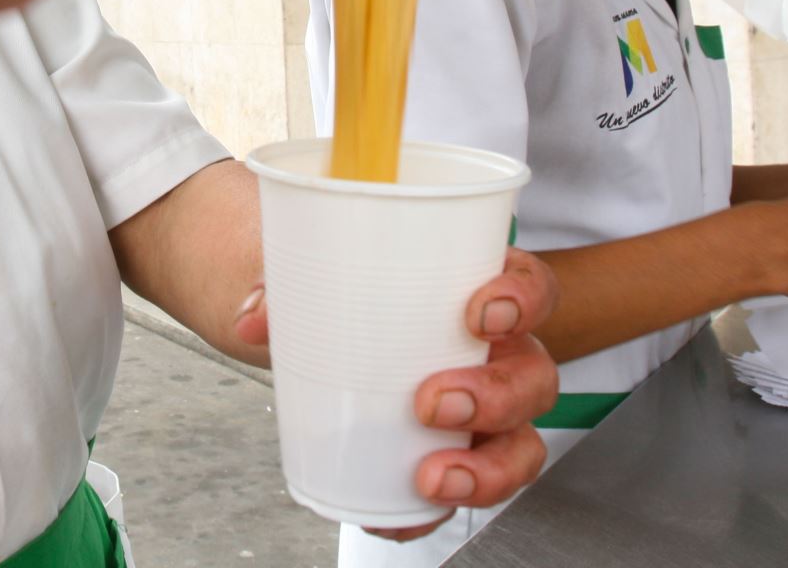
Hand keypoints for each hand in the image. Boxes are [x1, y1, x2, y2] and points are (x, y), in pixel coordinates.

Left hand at [232, 250, 561, 542]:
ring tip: (432, 477)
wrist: (326, 327)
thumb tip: (253, 317)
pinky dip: (435, 510)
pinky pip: (467, 489)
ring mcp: (486, 411)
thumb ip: (285, 286)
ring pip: (521, 444)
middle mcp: (498, 353)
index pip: (531, 288)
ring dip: (486, 469)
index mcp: (479, 291)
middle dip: (495, 396)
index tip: (481, 312)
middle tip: (431, 403)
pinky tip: (398, 514)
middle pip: (534, 376)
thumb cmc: (349, 289)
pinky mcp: (459, 454)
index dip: (522, 300)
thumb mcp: (320, 274)